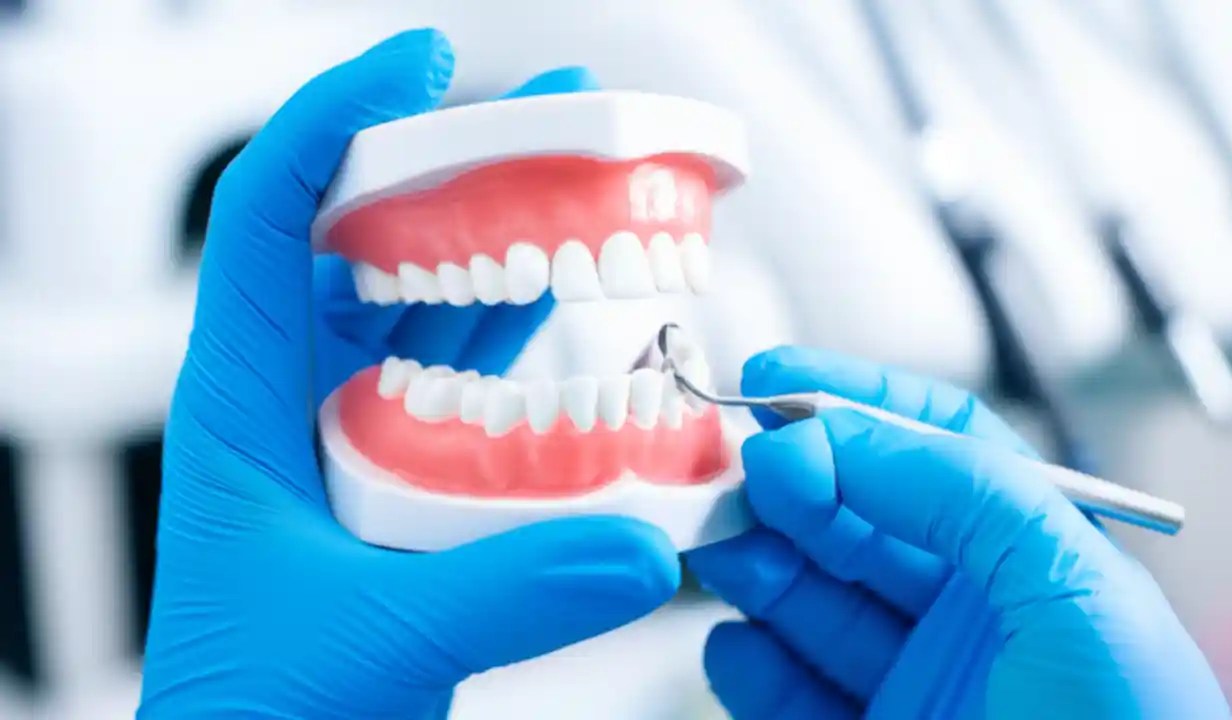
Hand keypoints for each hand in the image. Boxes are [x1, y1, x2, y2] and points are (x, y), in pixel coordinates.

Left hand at [138, 30, 678, 718]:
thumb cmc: (255, 714)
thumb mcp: (377, 637)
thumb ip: (512, 588)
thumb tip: (644, 542)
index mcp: (244, 404)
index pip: (270, 213)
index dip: (339, 118)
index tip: (427, 61)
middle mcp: (293, 401)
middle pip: (362, 235)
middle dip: (452, 156)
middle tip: (549, 108)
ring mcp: (347, 437)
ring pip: (418, 300)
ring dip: (492, 235)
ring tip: (574, 176)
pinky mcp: (397, 482)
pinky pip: (457, 376)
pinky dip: (513, 333)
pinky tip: (563, 298)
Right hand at [686, 346, 1231, 718]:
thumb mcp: (1074, 590)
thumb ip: (963, 493)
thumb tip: (836, 432)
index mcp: (1027, 558)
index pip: (932, 449)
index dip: (853, 405)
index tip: (779, 382)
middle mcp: (966, 613)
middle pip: (853, 518)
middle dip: (788, 483)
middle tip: (731, 467)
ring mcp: (911, 679)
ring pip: (809, 599)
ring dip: (757, 562)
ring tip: (721, 543)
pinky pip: (786, 693)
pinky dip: (750, 665)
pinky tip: (738, 642)